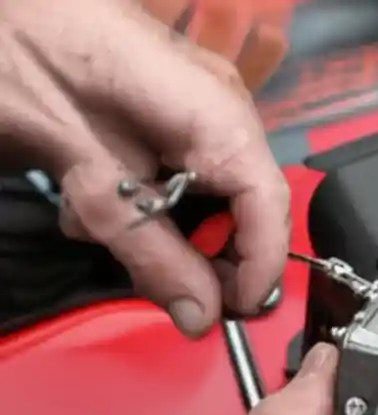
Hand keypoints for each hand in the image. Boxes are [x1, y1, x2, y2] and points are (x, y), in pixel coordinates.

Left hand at [0, 0, 289, 336]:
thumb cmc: (29, 58)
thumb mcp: (86, 170)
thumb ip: (147, 245)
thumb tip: (199, 316)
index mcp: (219, 119)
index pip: (270, 210)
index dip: (257, 271)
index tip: (227, 316)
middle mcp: (222, 111)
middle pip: (242, 209)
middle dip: (197, 252)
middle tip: (154, 284)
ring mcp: (197, 108)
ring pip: (204, 196)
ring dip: (153, 226)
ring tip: (91, 220)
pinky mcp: (166, 111)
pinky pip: (177, 172)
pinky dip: (136, 197)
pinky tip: (85, 192)